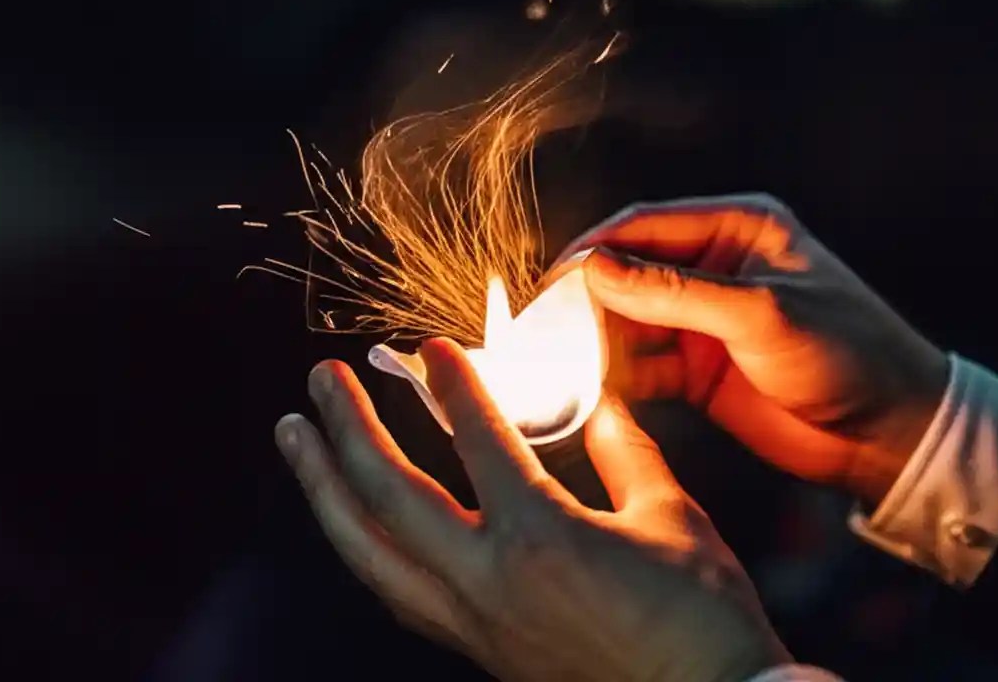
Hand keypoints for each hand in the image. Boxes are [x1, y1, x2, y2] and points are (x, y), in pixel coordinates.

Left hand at [274, 339, 790, 681]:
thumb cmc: (700, 621)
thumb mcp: (672, 518)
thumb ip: (627, 453)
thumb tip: (602, 409)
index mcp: (539, 536)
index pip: (477, 439)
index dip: (451, 383)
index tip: (431, 349)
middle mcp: (488, 580)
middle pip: (388, 493)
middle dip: (345, 429)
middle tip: (319, 382)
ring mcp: (473, 621)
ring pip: (369, 552)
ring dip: (325, 490)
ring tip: (297, 443)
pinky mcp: (478, 648)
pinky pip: (396, 593)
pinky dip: (363, 549)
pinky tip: (351, 524)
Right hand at [560, 194, 948, 505]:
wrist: (887, 433)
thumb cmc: (848, 354)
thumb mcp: (759, 313)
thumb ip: (675, 291)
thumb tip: (598, 269)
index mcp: (739, 229)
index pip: (645, 226)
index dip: (595, 249)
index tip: (554, 279)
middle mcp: (716, 268)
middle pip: (629, 272)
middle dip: (588, 298)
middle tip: (545, 326)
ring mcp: (705, 322)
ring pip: (629, 321)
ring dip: (597, 339)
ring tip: (561, 360)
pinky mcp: (699, 370)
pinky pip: (643, 365)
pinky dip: (616, 376)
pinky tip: (593, 388)